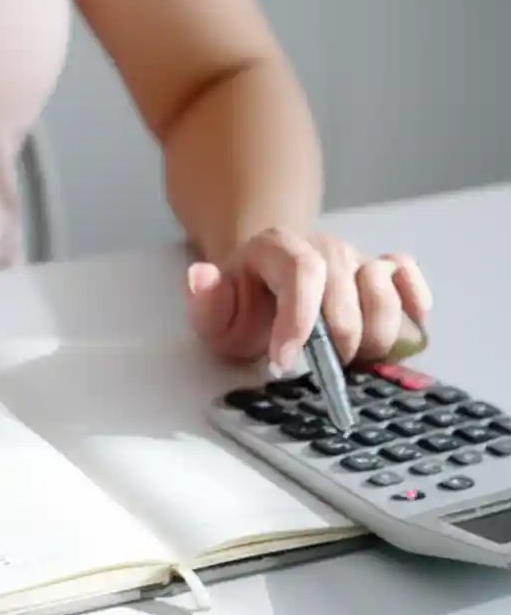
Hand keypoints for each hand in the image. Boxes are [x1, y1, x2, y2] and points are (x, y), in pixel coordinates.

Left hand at [185, 227, 432, 370]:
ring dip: (375, 331)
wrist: (262, 285)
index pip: (300, 272)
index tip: (285, 362)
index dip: (298, 320)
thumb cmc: (242, 304)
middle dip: (337, 337)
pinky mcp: (379, 269)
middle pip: (343, 285)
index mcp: (275, 248)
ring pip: (381, 284)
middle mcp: (320, 246)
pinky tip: (408, 326)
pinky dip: (413, 299)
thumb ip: (206, 301)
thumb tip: (201, 277)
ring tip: (353, 359)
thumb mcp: (214, 312)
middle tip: (322, 368)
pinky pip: (407, 272)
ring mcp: (353, 256)